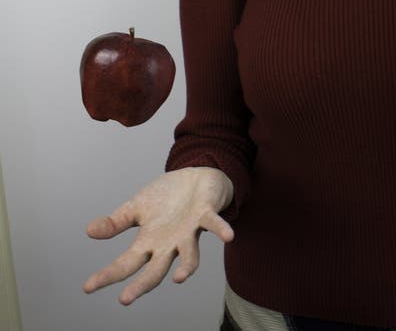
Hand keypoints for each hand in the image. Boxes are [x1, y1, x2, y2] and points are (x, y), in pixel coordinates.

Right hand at [83, 167, 233, 305]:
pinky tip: (228, 237)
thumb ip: (116, 222)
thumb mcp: (136, 206)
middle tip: (125, 300)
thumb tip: (89, 231)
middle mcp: (170, 243)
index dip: (108, 275)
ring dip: (187, 267)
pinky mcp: (206, 215)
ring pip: (189, 255)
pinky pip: (214, 224)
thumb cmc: (166, 196)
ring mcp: (190, 231)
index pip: (126, 263)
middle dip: (141, 285)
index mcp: (149, 241)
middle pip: (154, 270)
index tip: (87, 287)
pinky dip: (221, 230)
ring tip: (180, 278)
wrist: (196, 176)